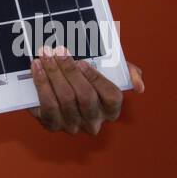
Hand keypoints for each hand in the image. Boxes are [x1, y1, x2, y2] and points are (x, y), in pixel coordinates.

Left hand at [28, 47, 144, 135]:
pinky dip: (41, 85)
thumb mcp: (110, 71)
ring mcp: (72, 126)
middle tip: (58, 51)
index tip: (82, 62)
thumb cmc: (88, 77)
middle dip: (70, 72)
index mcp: (111, 110)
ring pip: (64, 100)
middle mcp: (93, 122)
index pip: (111, 97)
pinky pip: (47, 107)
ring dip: (53, 75)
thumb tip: (139, 86)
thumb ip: (127, 72)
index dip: (97, 79)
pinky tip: (37, 68)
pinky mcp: (52, 125)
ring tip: (45, 56)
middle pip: (84, 97)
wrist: (60, 85)